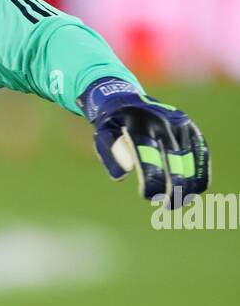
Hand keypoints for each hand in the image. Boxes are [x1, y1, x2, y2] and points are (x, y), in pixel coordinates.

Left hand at [79, 78, 209, 202]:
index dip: (151, 177)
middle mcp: (161, 121)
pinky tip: (198, 187)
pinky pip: (200, 148)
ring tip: (183, 202)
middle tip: (170, 206)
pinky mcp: (187, 125)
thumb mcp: (103, 135)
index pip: (147, 154)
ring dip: (190, 180)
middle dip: (175, 184)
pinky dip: (201, 168)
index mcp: (138, 125)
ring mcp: (177, 122)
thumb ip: (112, 154)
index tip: (149, 196)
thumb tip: (124, 173)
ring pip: (190, 154)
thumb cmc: (112, 125)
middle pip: (173, 156)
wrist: (125, 99)